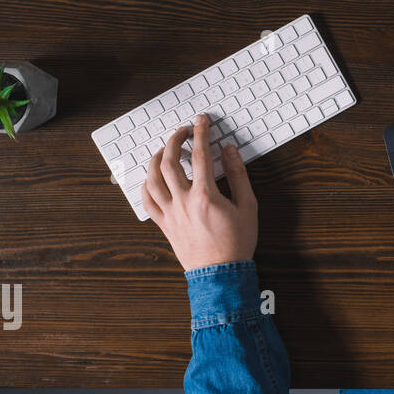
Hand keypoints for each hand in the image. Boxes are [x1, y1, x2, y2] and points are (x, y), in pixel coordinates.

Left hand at [142, 114, 257, 270]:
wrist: (220, 273)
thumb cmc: (237, 242)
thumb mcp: (248, 206)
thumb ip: (237, 175)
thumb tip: (229, 151)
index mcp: (205, 195)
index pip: (200, 155)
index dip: (201, 133)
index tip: (201, 120)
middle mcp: (183, 201)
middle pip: (170, 162)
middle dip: (174, 140)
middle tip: (182, 131)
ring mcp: (170, 213)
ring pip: (152, 179)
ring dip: (156, 159)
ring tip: (164, 149)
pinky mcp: (164, 224)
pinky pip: (147, 201)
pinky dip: (146, 184)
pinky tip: (152, 178)